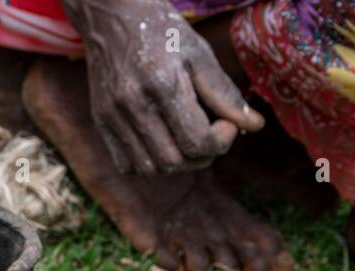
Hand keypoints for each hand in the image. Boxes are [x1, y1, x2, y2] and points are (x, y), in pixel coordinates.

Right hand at [61, 0, 263, 174]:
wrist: (113, 17)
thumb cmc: (163, 32)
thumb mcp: (200, 54)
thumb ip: (224, 93)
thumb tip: (253, 125)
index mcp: (162, 84)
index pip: (197, 141)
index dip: (221, 141)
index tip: (226, 122)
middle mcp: (133, 105)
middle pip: (174, 161)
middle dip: (202, 155)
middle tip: (211, 133)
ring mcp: (112, 117)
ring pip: (150, 169)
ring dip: (177, 163)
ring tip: (188, 139)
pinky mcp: (101, 123)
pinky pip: (126, 164)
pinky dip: (149, 164)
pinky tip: (163, 143)